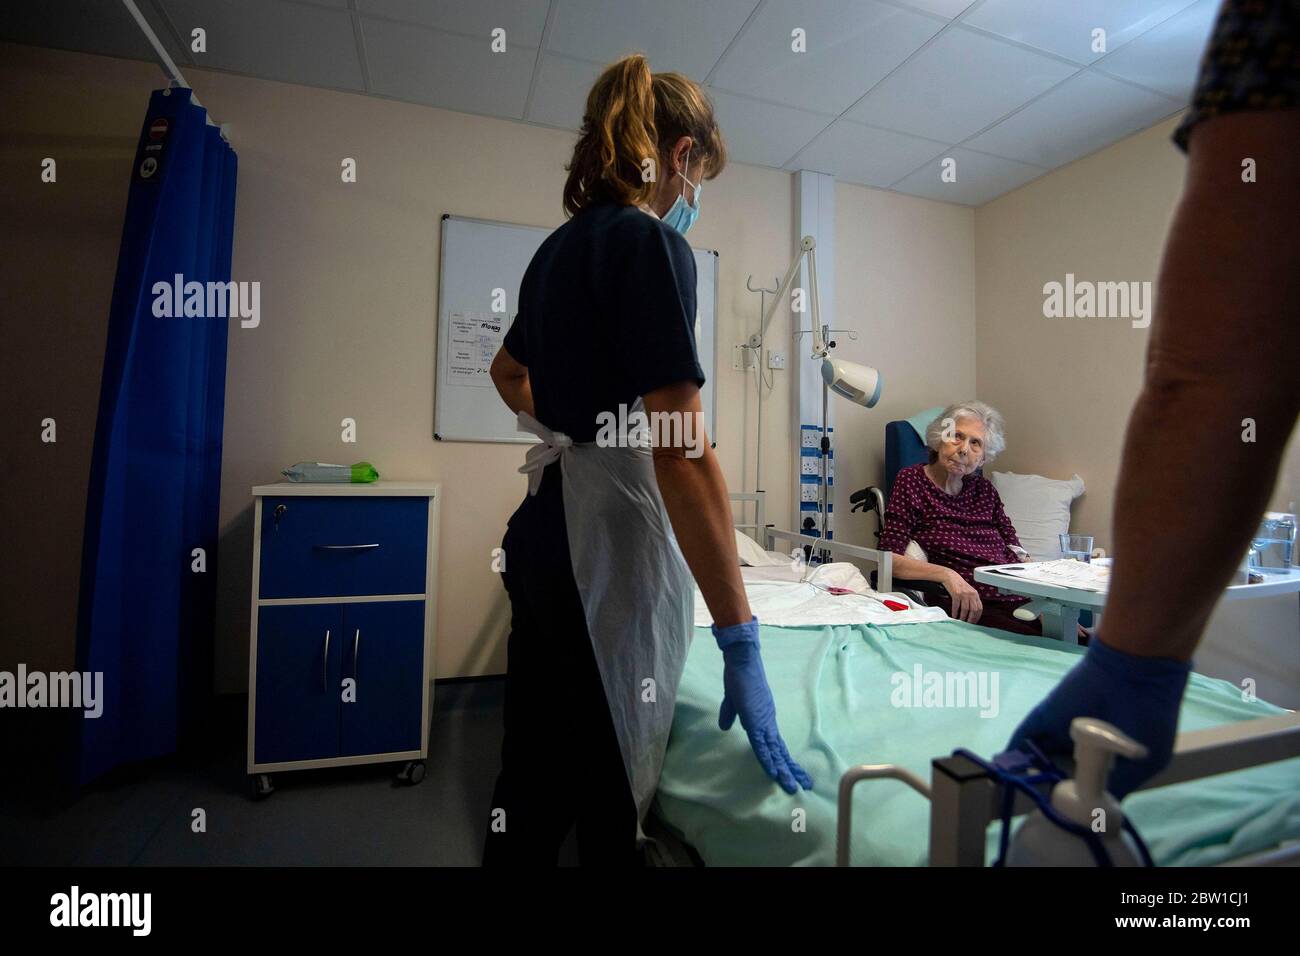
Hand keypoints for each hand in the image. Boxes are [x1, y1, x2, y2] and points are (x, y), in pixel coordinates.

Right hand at [713, 617, 813, 793]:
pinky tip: (774, 772)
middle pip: (781, 751)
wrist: (742, 662)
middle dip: (792, 769)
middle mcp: (768, 724)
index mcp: (764, 720)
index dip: (783, 760)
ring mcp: (763, 723)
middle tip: (805, 785)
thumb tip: (725, 728)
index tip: (792, 773)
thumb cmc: (738, 678)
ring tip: (794, 786)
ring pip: (775, 752)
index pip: (776, 745)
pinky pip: (762, 745)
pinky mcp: (756, 721)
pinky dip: (768, 760)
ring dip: (784, 770)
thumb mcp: (731, 702)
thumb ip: (729, 715)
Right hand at [944, 570, 982, 623]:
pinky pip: (956, 606)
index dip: (977, 616)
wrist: (951, 577)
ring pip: (965, 609)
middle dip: (971, 618)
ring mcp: (964, 594)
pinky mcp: (956, 594)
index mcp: (975, 594)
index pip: (980, 608)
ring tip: (960, 621)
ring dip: (963, 617)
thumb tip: (973, 612)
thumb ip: (972, 599)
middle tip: (967, 624)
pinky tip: (954, 615)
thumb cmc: (959, 585)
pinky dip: (955, 612)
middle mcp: (971, 594)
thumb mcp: (969, 591)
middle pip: (974, 610)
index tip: (974, 622)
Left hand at [1003, 639, 1190, 797]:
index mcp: (1108, 755)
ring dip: (1026, 771)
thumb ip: (1119, 786)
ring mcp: (1061, 729)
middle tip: (1039, 805)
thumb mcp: (1145, 762)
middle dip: (1049, 786)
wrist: (1136, 673)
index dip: (1078, 796)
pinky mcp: (1045, 715)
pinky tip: (1003, 769)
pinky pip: (1024, 735)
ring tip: (1013, 793)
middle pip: (1059, 770)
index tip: (1067, 813)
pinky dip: (1013, 751)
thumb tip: (1099, 811)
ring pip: (1038, 755)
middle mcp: (1082, 743)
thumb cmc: (1148, 718)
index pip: (1086, 782)